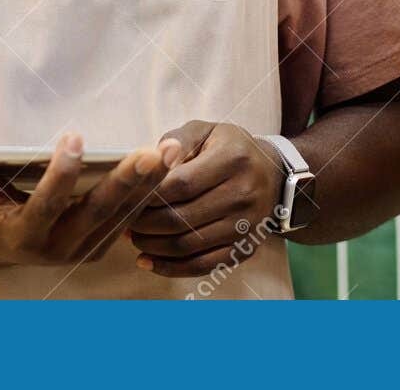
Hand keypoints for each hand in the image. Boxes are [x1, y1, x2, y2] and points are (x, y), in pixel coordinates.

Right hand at [0, 133, 179, 267]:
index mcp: (24, 237)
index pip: (47, 205)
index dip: (61, 173)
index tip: (73, 134)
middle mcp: (59, 249)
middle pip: (98, 212)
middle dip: (127, 180)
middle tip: (152, 151)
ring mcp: (85, 249)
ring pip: (122, 214)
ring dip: (150, 182)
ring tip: (171, 149)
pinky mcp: (102, 244)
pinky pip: (130, 216)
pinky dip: (150, 189)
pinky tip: (169, 161)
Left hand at [127, 121, 284, 277]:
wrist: (273, 174)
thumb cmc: (229, 149)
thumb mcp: (206, 131)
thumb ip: (177, 141)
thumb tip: (153, 160)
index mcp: (233, 159)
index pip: (181, 184)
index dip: (149, 195)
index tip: (129, 197)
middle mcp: (244, 194)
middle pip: (181, 218)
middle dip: (145, 224)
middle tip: (126, 220)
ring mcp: (246, 225)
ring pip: (188, 246)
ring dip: (152, 246)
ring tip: (134, 237)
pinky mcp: (245, 248)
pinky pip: (203, 266)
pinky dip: (170, 268)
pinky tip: (148, 260)